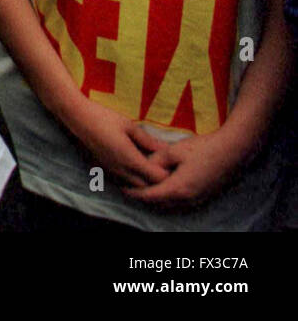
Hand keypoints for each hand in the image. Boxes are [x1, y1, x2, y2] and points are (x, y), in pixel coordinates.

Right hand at [60, 96, 170, 189]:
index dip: (166, 174)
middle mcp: (120, 170)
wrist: (75, 117)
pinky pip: (120, 182)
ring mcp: (110, 171)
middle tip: (162, 168)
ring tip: (147, 169)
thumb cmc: (103, 117)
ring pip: (132, 187)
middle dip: (155, 181)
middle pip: (146, 187)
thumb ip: (148, 140)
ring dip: (142, 182)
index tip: (171, 165)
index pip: (156, 178)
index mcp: (130, 159)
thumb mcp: (129, 126)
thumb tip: (166, 149)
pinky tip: (130, 167)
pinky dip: (129, 180)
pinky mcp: (101, 170)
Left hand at [124, 129, 248, 207]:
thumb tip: (143, 167)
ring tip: (143, 188)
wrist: (232, 151)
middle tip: (129, 187)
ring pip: (170, 206)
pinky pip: (180, 204)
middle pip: (158, 204)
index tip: (122, 187)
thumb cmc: (202, 149)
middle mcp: (187, 199)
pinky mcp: (203, 197)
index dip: (134, 193)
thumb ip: (155, 161)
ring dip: (156, 200)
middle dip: (143, 198)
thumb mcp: (173, 151)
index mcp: (177, 188)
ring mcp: (197, 200)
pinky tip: (162, 189)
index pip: (149, 196)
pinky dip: (168, 199)